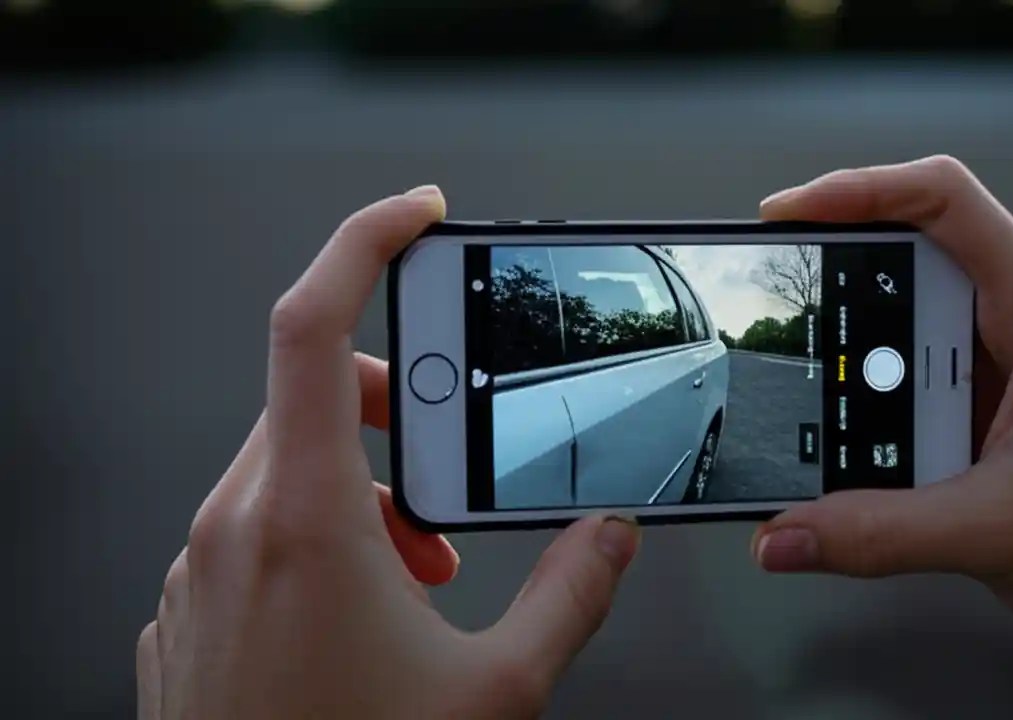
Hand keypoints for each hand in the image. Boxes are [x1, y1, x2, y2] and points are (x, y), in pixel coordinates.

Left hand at [136, 186, 640, 718]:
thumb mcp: (495, 692)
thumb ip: (572, 595)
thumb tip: (611, 537)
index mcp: (302, 518)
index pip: (316, 324)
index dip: (366, 244)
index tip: (413, 217)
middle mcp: (232, 530)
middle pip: (313, 399)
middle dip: (399, 416)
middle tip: (447, 479)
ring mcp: (197, 575)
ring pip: (282, 472)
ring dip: (362, 493)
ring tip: (416, 571)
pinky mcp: (186, 617)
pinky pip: (249, 534)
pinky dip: (314, 540)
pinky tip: (359, 616)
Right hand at [753, 156, 1012, 717]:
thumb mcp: (996, 531)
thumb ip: (879, 534)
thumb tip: (784, 532)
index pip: (945, 200)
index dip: (860, 189)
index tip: (790, 215)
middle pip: (908, 257)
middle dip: (838, 279)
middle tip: (778, 301)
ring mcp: (995, 370)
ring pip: (900, 330)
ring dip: (852, 359)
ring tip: (805, 384)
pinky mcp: (977, 415)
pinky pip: (903, 388)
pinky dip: (866, 408)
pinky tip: (841, 440)